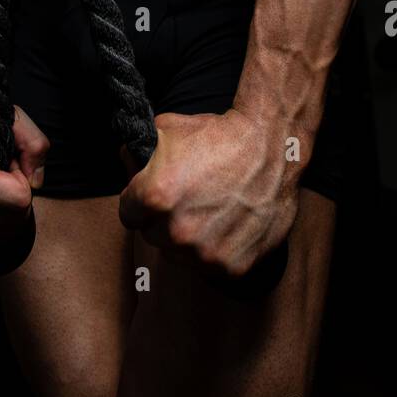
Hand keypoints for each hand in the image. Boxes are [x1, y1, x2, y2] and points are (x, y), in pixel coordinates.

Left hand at [118, 108, 297, 280]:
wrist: (270, 145)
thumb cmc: (218, 135)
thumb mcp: (168, 128)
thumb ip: (138, 152)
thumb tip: (126, 163)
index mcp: (154, 198)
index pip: (128, 214)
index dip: (140, 201)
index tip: (155, 195)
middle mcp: (177, 231)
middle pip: (153, 235)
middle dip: (163, 219)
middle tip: (188, 199)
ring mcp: (205, 253)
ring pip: (180, 254)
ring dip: (189, 238)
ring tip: (210, 211)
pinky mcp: (231, 267)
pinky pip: (210, 266)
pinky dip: (217, 250)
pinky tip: (228, 225)